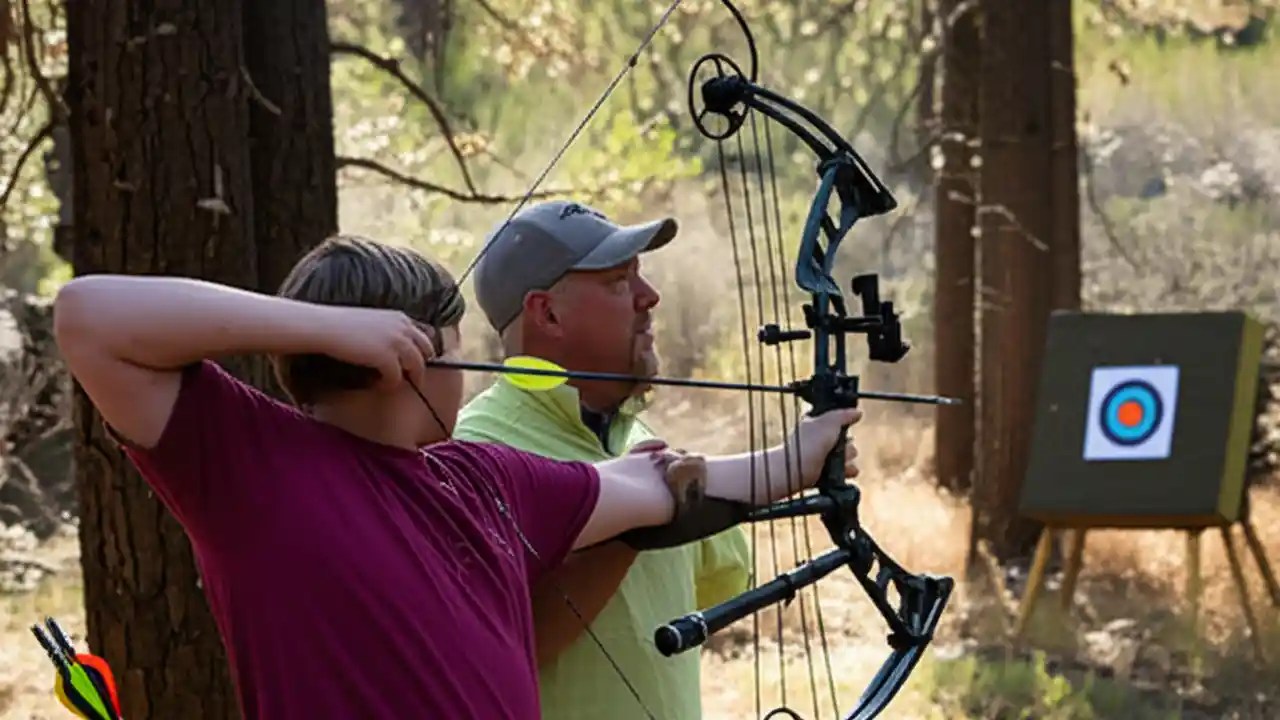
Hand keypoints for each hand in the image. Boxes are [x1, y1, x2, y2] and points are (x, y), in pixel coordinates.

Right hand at [316, 306, 436, 391]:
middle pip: (427, 351)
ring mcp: (397, 342)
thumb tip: (393, 349)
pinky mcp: (387, 358)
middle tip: (409, 379)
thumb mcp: (372, 322)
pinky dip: (389, 384)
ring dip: (407, 377)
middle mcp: (404, 328)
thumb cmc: (341, 325)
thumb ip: (388, 331)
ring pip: (417, 366)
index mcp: (401, 318)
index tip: (412, 364)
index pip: (424, 337)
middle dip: (420, 366)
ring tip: (391, 384)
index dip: (421, 352)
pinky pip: (397, 378)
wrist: (324, 326)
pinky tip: (378, 385)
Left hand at [793, 407, 862, 486]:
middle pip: (847, 443)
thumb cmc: (809, 443)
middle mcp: (820, 442)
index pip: (839, 425)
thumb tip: (858, 412)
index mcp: (817, 426)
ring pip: (848, 458)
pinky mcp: (826, 474)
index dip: (845, 429)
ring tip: (840, 462)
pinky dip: (847, 472)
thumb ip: (844, 415)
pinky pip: (844, 472)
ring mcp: (823, 459)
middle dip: (848, 448)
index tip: (844, 432)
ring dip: (848, 461)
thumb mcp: (828, 422)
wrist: (797, 470)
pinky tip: (846, 472)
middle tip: (838, 449)